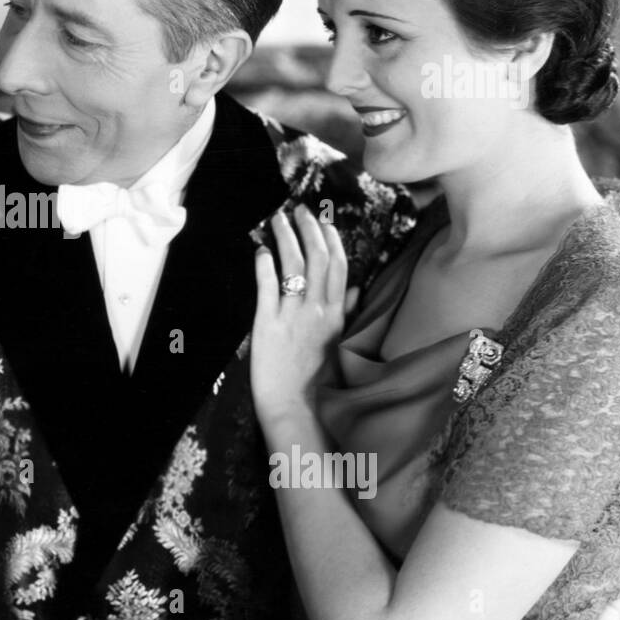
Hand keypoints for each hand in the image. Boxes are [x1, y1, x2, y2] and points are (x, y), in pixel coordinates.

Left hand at [251, 206, 349, 429]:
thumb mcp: (342, 345)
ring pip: (293, 266)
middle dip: (309, 229)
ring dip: (286, 239)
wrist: (299, 411)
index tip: (324, 220)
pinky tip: (260, 251)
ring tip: (278, 219)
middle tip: (300, 209)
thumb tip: (359, 289)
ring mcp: (293, 316)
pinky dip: (264, 267)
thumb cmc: (321, 382)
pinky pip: (266, 288)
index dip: (331, 240)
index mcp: (337, 315)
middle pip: (317, 259)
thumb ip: (349, 315)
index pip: (338, 267)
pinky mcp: (267, 325)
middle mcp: (317, 311)